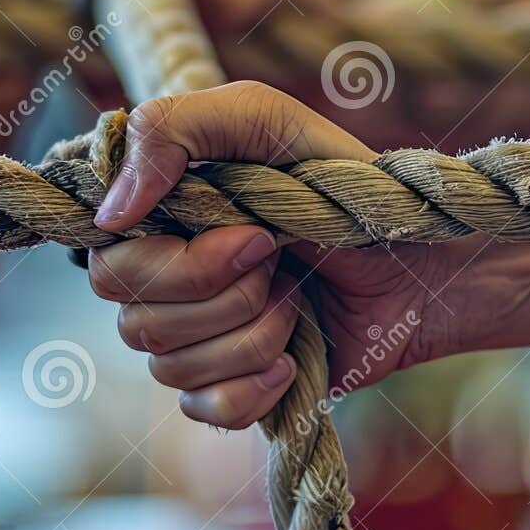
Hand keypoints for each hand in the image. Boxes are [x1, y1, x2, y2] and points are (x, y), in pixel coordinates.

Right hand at [86, 82, 509, 428]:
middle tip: (280, 262)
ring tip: (298, 301)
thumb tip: (109, 214)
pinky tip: (296, 358)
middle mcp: (161, 283)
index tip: (254, 236)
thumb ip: (172, 130)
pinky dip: (255, 389)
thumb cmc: (344, 181)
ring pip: (172, 368)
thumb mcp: (263, 119)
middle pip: (135, 323)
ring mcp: (194, 339)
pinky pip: (206, 410)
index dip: (176, 265)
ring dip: (253, 335)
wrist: (422, 263)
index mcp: (156, 222)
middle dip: (224, 297)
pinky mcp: (230, 388)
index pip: (107, 266)